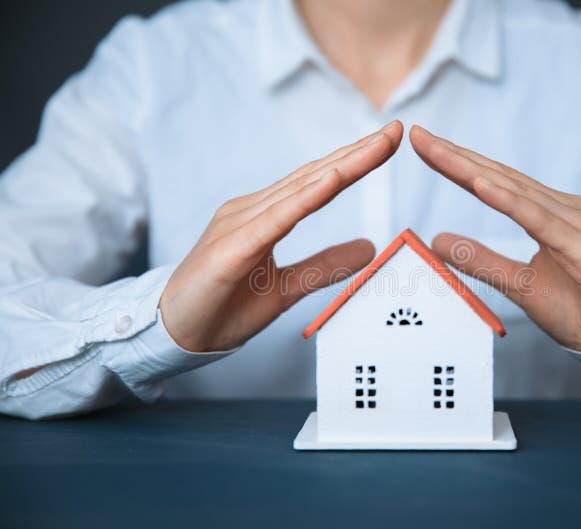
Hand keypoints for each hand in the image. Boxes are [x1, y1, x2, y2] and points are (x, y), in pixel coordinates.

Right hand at [159, 121, 403, 351]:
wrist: (174, 335)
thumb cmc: (222, 308)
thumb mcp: (287, 288)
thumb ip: (324, 266)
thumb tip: (368, 248)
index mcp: (265, 216)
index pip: (317, 182)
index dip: (354, 161)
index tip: (388, 141)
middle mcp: (253, 210)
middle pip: (314, 176)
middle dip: (358, 152)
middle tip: (396, 130)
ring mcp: (240, 224)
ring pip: (300, 190)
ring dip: (342, 166)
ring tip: (378, 145)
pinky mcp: (232, 247)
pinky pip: (276, 220)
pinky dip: (305, 199)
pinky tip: (332, 181)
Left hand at [410, 125, 580, 357]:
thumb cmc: (578, 307)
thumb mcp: (516, 283)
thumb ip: (480, 260)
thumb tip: (437, 240)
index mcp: (548, 214)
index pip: (495, 182)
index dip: (457, 162)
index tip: (422, 144)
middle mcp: (564, 210)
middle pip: (500, 177)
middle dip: (456, 155)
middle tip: (417, 134)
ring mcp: (577, 224)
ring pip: (516, 193)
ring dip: (474, 170)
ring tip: (439, 152)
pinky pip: (540, 221)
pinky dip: (509, 203)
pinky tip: (481, 186)